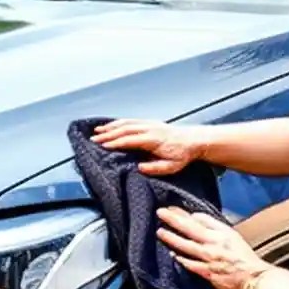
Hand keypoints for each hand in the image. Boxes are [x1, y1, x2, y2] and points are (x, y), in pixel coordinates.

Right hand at [91, 119, 206, 175]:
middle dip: (108, 134)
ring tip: (97, 131)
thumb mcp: (172, 166)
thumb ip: (156, 168)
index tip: (103, 146)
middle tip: (94, 139)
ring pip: (127, 123)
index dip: (115, 142)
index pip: (130, 140)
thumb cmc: (183, 154)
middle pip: (125, 129)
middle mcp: (150, 129)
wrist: (194, 140)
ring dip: (111, 126)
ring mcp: (150, 124)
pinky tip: (112, 125)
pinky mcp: (150, 122)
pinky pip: (132, 120)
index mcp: (154, 140)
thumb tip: (139, 168)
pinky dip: (119, 122)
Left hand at [156, 206, 271, 288]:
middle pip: (190, 229)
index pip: (199, 219)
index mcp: (221, 233)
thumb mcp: (231, 235)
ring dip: (172, 238)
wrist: (254, 277)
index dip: (184, 213)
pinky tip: (172, 254)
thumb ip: (213, 226)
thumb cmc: (243, 256)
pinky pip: (191, 264)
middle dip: (174, 219)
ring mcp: (210, 259)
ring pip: (187, 246)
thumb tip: (195, 217)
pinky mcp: (208, 273)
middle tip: (160, 212)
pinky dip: (181, 259)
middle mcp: (214, 244)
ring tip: (160, 231)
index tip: (171, 208)